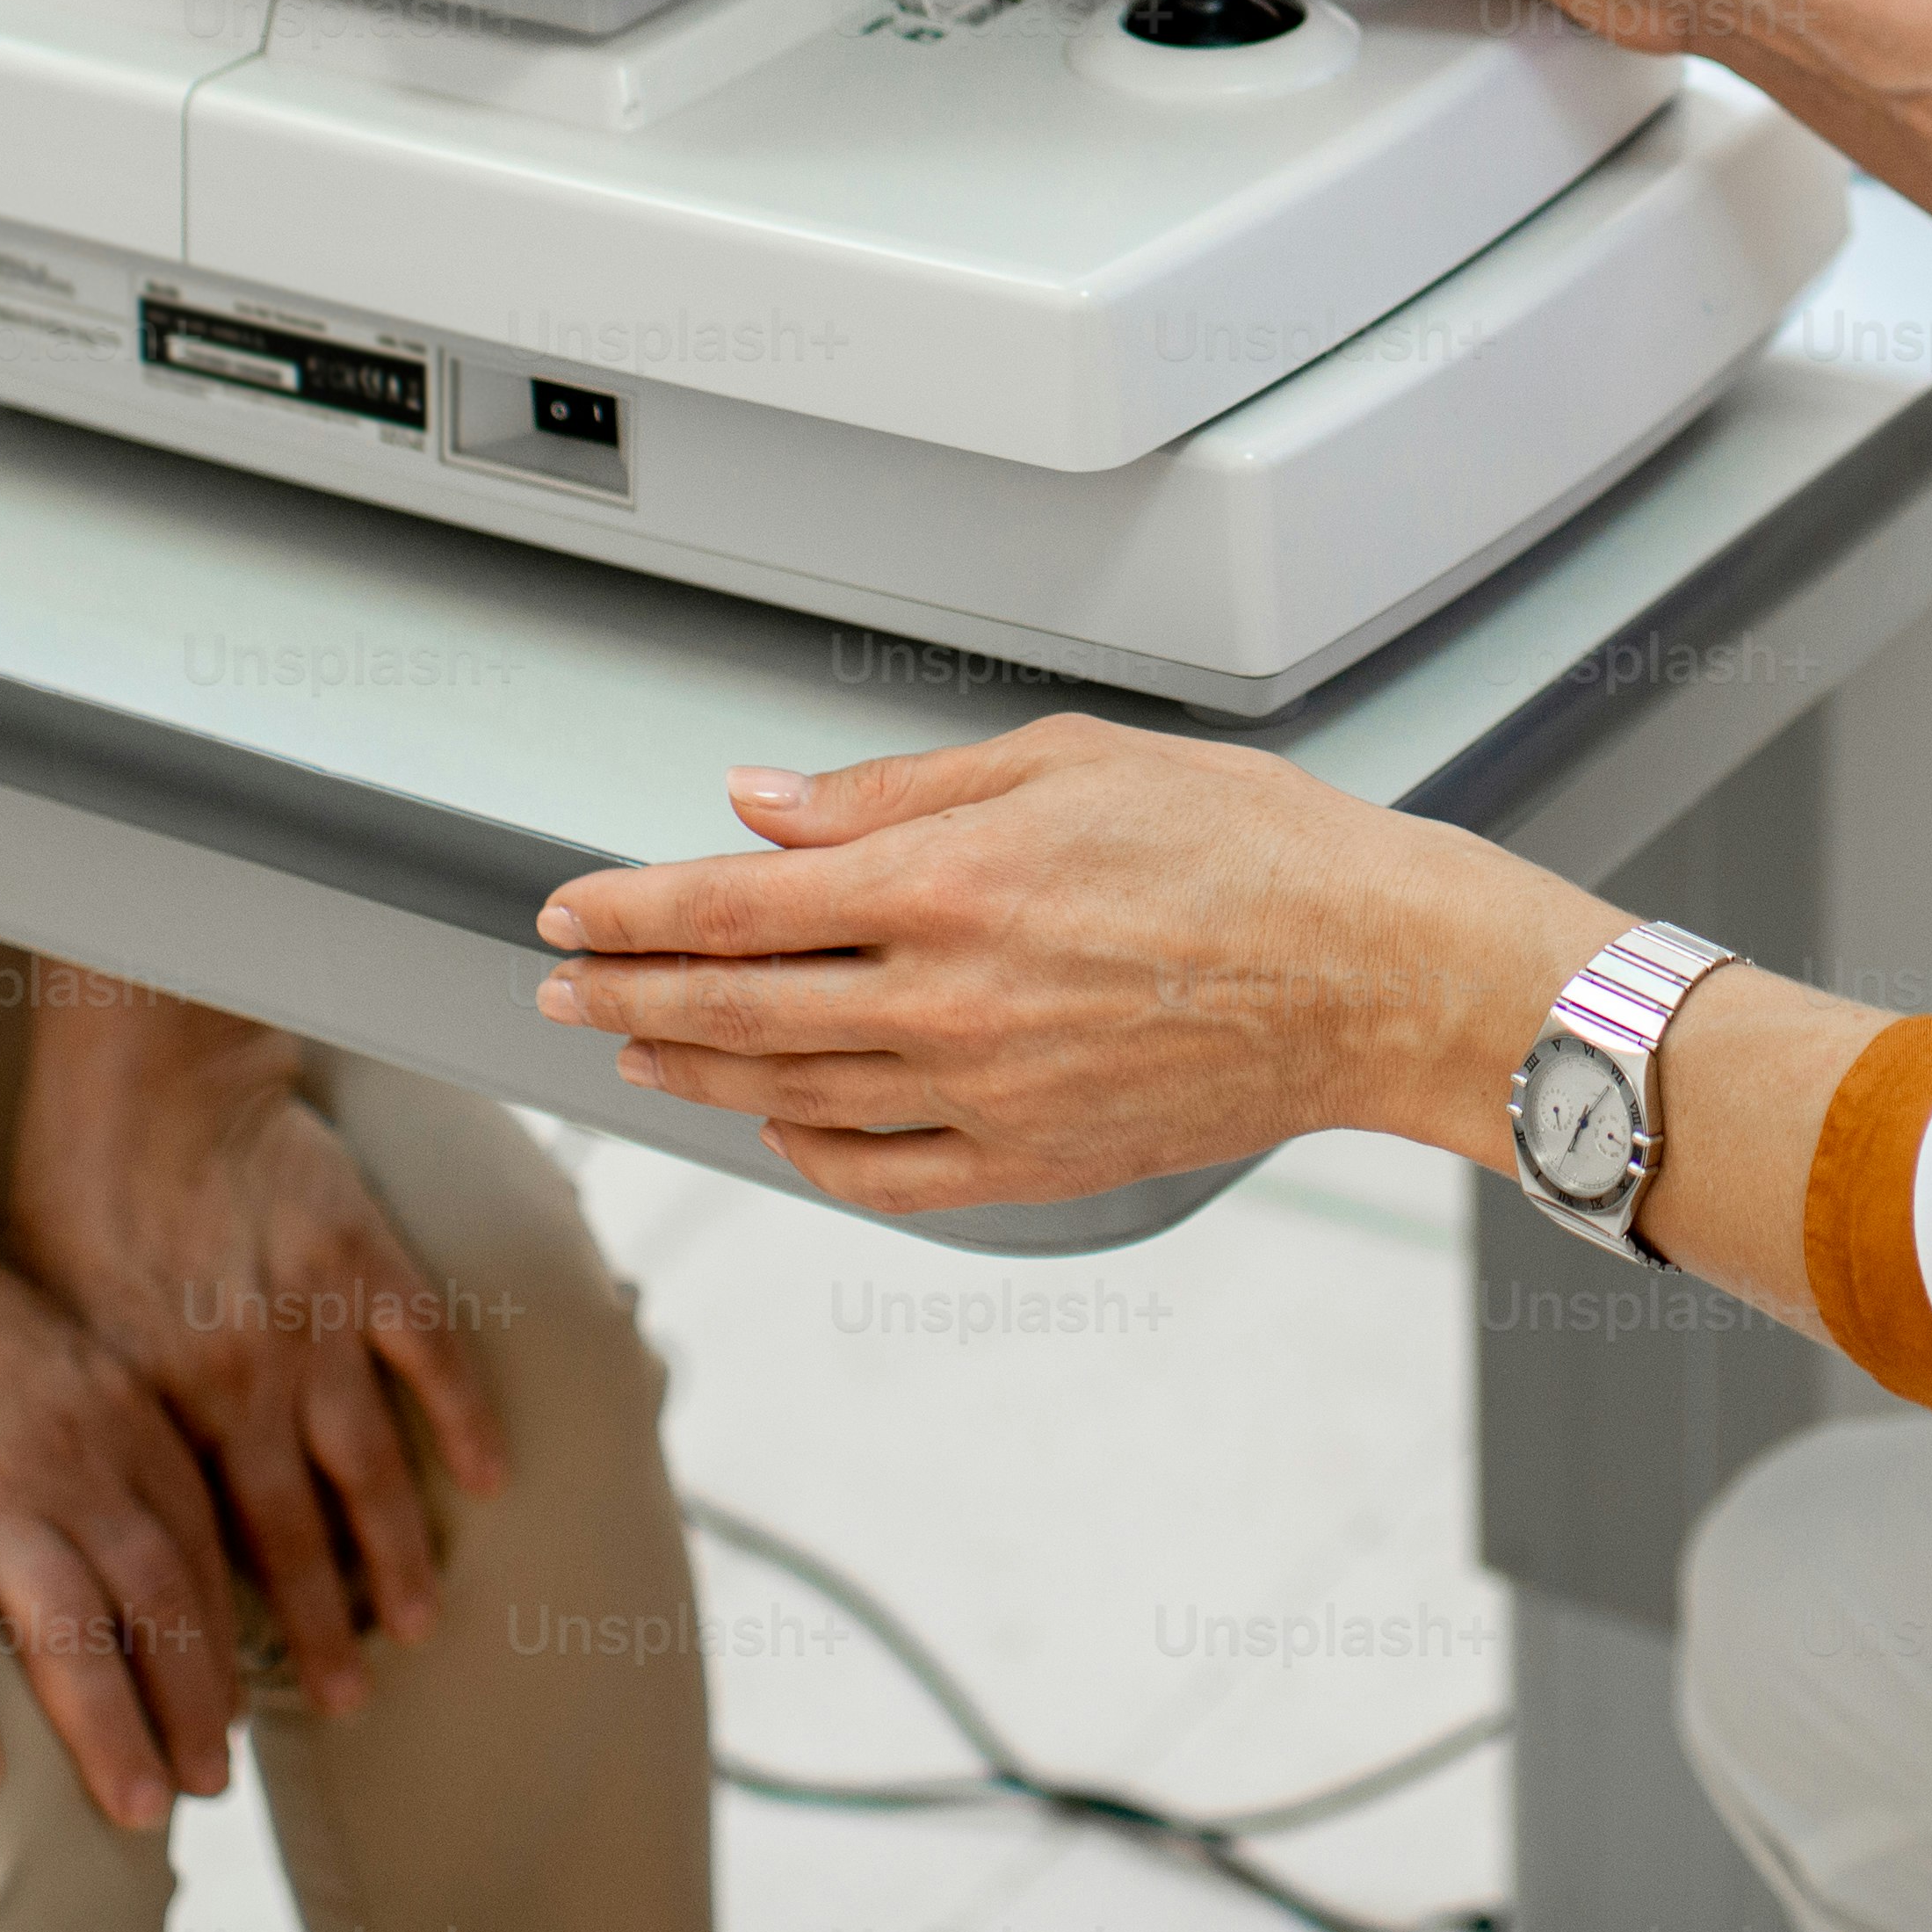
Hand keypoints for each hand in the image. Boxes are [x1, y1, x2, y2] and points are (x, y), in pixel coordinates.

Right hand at [0, 1202, 245, 1832]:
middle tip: (211, 1783)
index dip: (221, 1635)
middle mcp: (70, 1448)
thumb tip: (144, 1519)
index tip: (233, 1710)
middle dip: (195, 1699)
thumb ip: (109, 1429)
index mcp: (118, 1409)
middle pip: (155, 1594)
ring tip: (140, 1807)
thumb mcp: (55, 1352)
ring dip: (111, 1726)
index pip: (197, 1541)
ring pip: (68, 1624)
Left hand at [6, 990, 512, 1719]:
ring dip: (399, 1556)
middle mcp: (236, 1385)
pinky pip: (431, 1359)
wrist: (146, 1077)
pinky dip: (463, 1421)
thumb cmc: (78, 1191)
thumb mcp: (61, 1326)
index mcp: (153, 1408)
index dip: (215, 1632)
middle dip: (322, 1631)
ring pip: (369, 1470)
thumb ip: (102, 1414)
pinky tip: (488, 1480)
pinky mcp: (367, 1265)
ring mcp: (311, 1327)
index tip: (230, 1700)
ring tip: (421, 1626)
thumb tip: (102, 1508)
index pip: (193, 1552)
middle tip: (350, 1703)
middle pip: (292, 1537)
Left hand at [538, 719, 1620, 1214]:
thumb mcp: (1061, 759)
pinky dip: (805, 1148)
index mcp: (945, 879)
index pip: (729, 905)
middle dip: (624, 996)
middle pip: (730, 1008)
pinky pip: (878, 1172)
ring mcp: (982, 1092)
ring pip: (786, 1093)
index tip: (568, 911)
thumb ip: (892, 790)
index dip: (626, 911)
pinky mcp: (1029, 1160)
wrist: (1369, 969)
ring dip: (693, 1071)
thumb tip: (760, 807)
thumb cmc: (1246, 846)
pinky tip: (776, 1121)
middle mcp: (945, 996)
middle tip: (562, 986)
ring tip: (641, 1051)